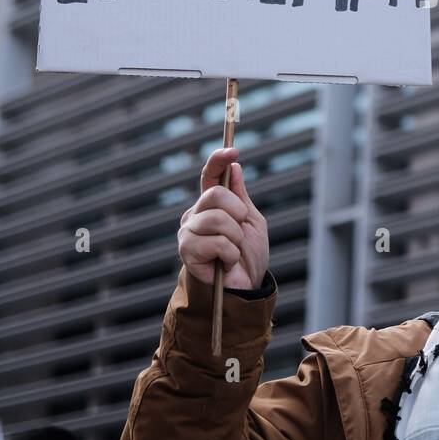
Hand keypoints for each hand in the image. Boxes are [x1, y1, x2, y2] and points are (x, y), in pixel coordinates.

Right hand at [178, 147, 268, 290]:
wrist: (245, 289)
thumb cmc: (249, 257)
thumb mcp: (252, 221)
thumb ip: (241, 196)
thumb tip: (235, 166)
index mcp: (211, 205)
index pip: (209, 175)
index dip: (218, 160)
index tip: (233, 150)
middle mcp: (195, 215)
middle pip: (215, 194)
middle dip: (237, 212)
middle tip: (241, 231)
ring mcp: (188, 232)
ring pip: (218, 219)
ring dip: (236, 238)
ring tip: (234, 253)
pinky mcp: (187, 250)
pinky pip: (217, 241)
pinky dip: (230, 254)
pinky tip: (226, 264)